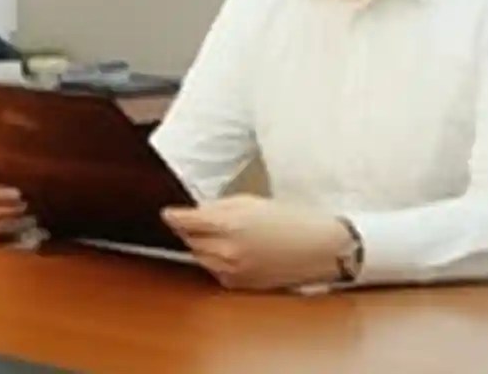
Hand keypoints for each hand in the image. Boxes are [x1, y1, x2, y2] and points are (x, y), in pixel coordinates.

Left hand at [162, 195, 351, 289]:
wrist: (319, 248)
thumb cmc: (291, 220)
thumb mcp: (251, 201)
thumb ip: (218, 206)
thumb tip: (195, 211)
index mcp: (228, 225)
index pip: (185, 222)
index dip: (173, 216)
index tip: (168, 212)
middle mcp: (226, 251)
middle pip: (189, 240)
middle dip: (190, 230)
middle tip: (200, 220)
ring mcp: (231, 271)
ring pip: (199, 257)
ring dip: (202, 245)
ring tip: (223, 234)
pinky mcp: (238, 285)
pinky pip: (214, 271)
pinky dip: (216, 261)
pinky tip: (235, 251)